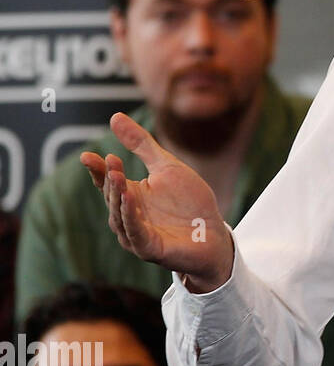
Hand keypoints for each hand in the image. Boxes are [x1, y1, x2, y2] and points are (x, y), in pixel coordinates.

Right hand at [82, 113, 232, 291]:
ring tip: (117, 176)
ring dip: (118, 196)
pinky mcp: (149, 248)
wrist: (213, 233)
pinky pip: (135, 232)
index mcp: (130, 196)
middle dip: (110, 179)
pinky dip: (130, 215)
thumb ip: (141, 144)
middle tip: (110, 160)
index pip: (108, 181)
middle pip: (112, 197)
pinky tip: (129, 198)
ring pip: (120, 215)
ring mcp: (136, 234)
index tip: (87, 156)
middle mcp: (128, 216)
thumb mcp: (166, 166)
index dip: (97, 170)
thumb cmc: (190, 202)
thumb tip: (115, 117)